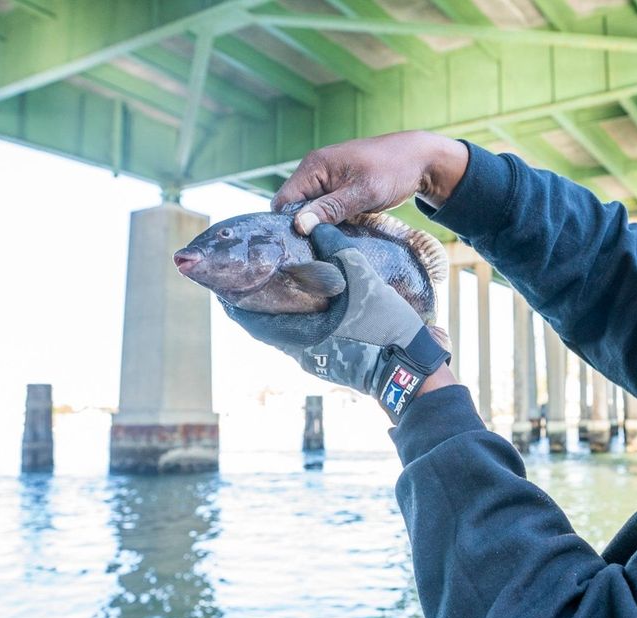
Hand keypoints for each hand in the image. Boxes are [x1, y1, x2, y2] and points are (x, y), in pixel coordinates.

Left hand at [223, 224, 451, 422]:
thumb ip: (337, 250)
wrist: (411, 372)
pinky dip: (301, 322)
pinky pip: (306, 340)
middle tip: (256, 277)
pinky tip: (314, 307)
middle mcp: (302, 352)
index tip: (226, 282)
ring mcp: (317, 362)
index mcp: (300, 335)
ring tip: (283, 287)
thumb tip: (316, 225)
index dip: (235, 300)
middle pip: (267, 325)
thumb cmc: (385, 329)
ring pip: (287, 334)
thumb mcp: (364, 281)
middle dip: (260, 302)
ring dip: (282, 313)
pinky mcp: (333, 365)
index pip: (251, 319)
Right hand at [273, 130, 468, 234]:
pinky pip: (325, 210)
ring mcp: (327, 181)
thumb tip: (299, 225)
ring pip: (311, 211)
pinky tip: (339, 238)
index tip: (300, 247)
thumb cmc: (393, 170)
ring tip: (328, 248)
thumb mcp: (363, 192)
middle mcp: (315, 172)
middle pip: (294, 208)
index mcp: (314, 166)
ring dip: (319, 228)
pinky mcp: (339, 190)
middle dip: (303, 229)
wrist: (420, 160)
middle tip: (316, 252)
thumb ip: (331, 208)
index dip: (288, 224)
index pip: (283, 201)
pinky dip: (331, 223)